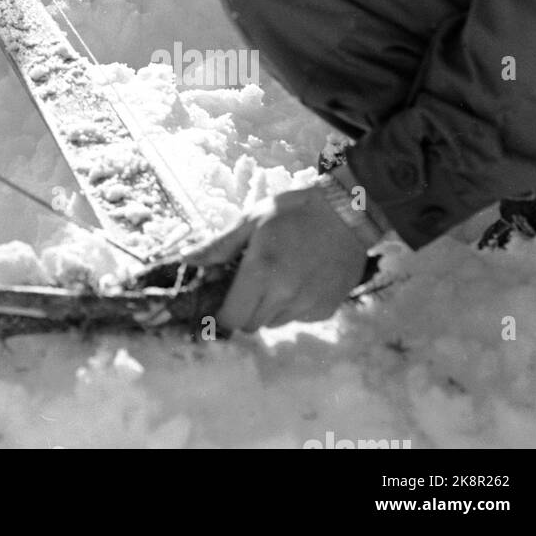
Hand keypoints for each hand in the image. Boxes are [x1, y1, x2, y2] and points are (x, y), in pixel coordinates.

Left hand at [184, 183, 374, 329]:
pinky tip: (299, 279)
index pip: (231, 317)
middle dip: (243, 309)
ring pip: (274, 323)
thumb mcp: (251, 220)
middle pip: (251, 324)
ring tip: (276, 276)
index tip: (221, 300)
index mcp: (260, 271)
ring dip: (268, 308)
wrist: (348, 212)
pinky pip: (298, 318)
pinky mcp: (326, 310)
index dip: (222, 313)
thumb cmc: (293, 211)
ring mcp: (308, 305)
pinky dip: (292, 306)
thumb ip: (219, 246)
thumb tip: (186, 260)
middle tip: (248, 283)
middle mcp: (284, 295)